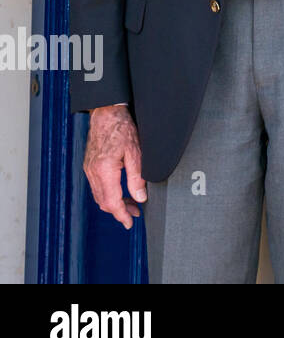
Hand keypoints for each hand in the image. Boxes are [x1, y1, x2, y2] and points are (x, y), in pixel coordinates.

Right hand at [84, 104, 145, 228]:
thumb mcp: (136, 152)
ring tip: (132, 203)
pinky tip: (121, 191)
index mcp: (104, 171)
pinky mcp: (90, 165)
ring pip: (100, 195)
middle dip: (119, 211)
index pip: (112, 202)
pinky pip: (98, 186)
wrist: (106, 113)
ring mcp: (89, 169)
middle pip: (104, 202)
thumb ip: (137, 178)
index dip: (121, 215)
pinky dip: (108, 193)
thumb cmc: (122, 128)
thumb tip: (140, 198)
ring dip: (114, 202)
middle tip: (136, 214)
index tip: (130, 223)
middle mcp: (93, 172)